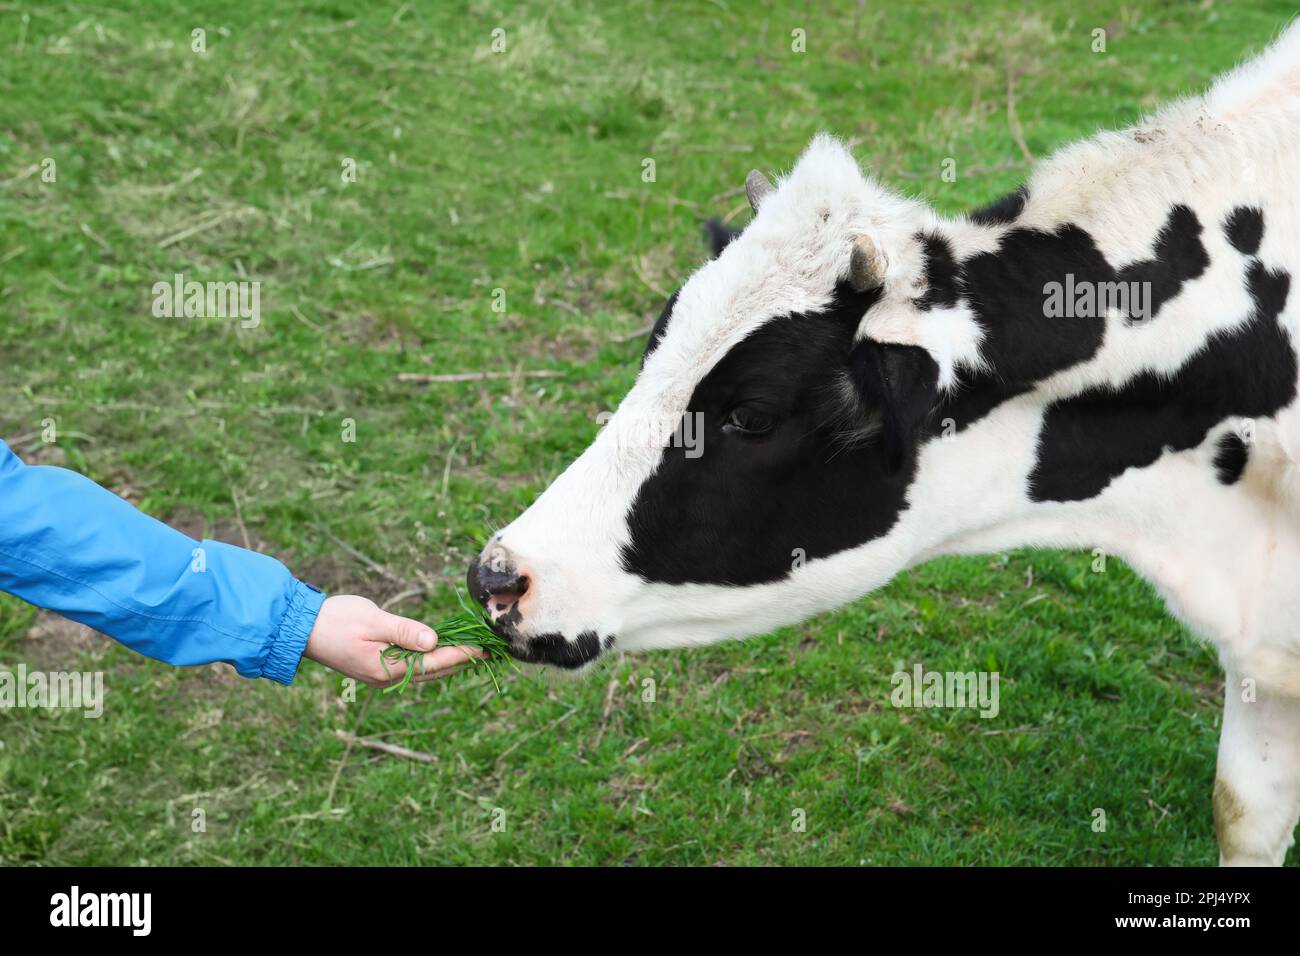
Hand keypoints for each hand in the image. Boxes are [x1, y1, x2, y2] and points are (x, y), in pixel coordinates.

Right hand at [304, 595, 481, 687]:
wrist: (301, 629)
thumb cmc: (335, 620)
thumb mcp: (371, 620)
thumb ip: (404, 631)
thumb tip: (434, 640)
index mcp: (387, 667)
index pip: (433, 661)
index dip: (461, 654)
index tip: (484, 649)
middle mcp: (387, 677)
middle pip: (433, 670)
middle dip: (462, 661)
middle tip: (489, 654)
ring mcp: (381, 675)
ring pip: (424, 671)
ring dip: (449, 662)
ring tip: (473, 655)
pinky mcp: (376, 668)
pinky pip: (412, 667)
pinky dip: (431, 660)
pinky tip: (442, 653)